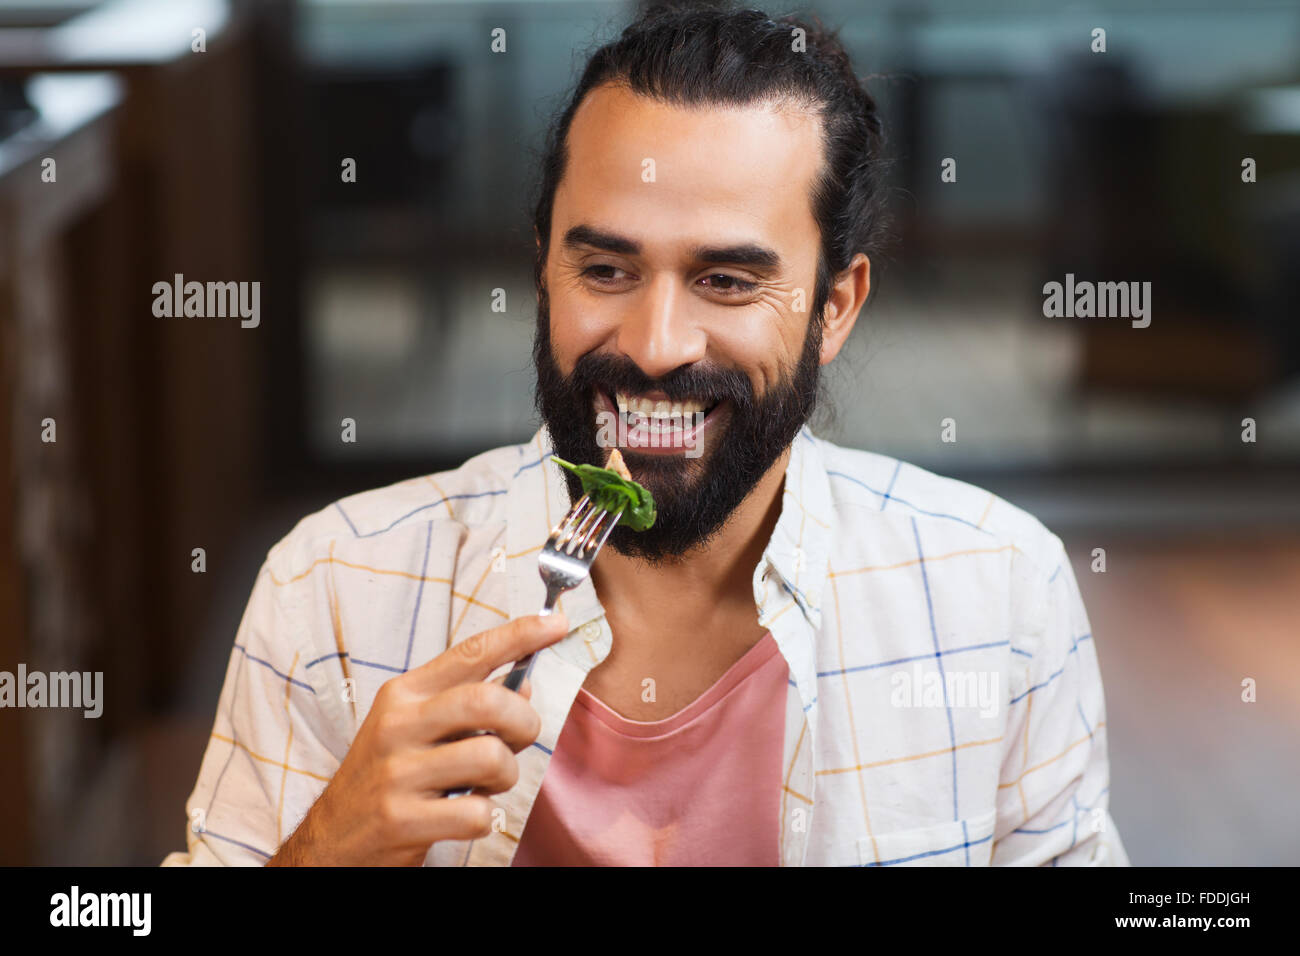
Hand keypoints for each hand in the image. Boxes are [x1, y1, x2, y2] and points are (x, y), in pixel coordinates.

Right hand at [267, 611, 568, 865]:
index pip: (470, 652)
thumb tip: (523, 685)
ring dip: (505, 777)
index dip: (519, 634)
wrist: (332, 841)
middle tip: (519, 740)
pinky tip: (462, 816)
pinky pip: (477, 813)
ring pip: (491, 758)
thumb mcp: (416, 729)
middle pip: (488, 701)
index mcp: (403, 695)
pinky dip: (484, 817)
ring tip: (485, 785)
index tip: (556, 624)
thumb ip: (466, 704)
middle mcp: (397, 726)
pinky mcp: (401, 819)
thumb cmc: (388, 777)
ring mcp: (397, 773)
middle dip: (524, 722)